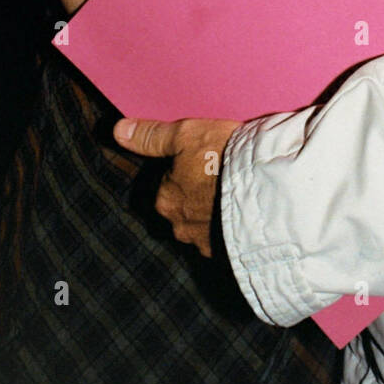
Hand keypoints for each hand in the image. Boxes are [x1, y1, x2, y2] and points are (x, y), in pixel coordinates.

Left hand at [113, 117, 241, 255]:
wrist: (265, 191)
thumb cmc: (223, 158)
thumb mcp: (185, 135)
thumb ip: (152, 136)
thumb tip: (118, 130)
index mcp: (165, 197)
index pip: (168, 183)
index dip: (187, 170)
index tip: (205, 161)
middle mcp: (178, 225)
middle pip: (184, 207)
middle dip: (198, 196)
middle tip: (221, 177)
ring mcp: (203, 242)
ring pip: (203, 225)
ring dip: (214, 213)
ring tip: (236, 194)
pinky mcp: (227, 253)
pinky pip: (224, 239)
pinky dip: (230, 228)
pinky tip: (244, 213)